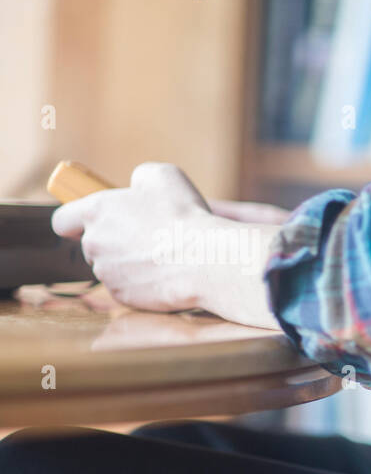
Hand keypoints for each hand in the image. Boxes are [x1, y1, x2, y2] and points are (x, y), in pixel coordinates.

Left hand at [51, 163, 282, 328]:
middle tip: (143, 237)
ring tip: (160, 255)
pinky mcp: (123, 296)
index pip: (62, 220)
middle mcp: (94, 244)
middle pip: (90, 245)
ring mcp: (107, 273)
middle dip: (111, 242)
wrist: (206, 261)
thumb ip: (139, 178)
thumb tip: (136, 188)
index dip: (73, 222)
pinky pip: (126, 288)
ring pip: (110, 267)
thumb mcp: (163, 176)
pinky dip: (141, 283)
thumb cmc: (185, 217)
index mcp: (96, 211)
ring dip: (127, 262)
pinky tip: (164, 274)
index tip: (86, 224)